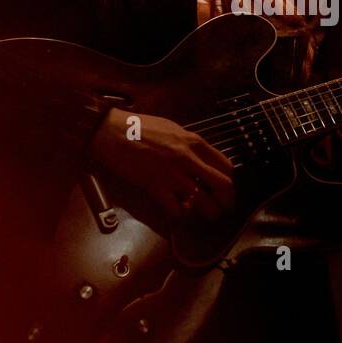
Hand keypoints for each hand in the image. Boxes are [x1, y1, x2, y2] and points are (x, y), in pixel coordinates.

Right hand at [85, 109, 235, 226]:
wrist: (111, 131)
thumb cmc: (139, 127)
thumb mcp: (173, 128)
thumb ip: (190, 144)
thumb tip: (201, 157)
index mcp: (194, 142)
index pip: (226, 166)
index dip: (230, 181)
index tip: (226, 189)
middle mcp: (188, 158)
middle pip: (222, 186)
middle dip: (227, 201)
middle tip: (223, 208)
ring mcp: (172, 174)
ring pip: (203, 202)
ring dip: (207, 212)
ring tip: (204, 214)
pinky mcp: (155, 187)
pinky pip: (176, 209)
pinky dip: (180, 214)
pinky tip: (178, 211)